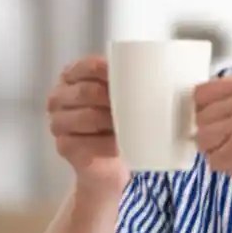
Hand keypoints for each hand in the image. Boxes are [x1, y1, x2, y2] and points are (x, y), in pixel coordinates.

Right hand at [47, 56, 129, 198]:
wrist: (111, 166)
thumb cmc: (121, 124)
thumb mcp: (127, 98)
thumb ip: (137, 83)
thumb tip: (173, 74)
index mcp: (72, 76)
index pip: (86, 66)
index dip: (106, 69)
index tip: (132, 75)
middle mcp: (58, 98)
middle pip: (86, 92)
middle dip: (113, 97)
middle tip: (137, 105)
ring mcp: (57, 123)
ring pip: (87, 117)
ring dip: (112, 121)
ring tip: (132, 125)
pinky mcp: (64, 147)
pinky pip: (86, 143)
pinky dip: (107, 145)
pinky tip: (121, 145)